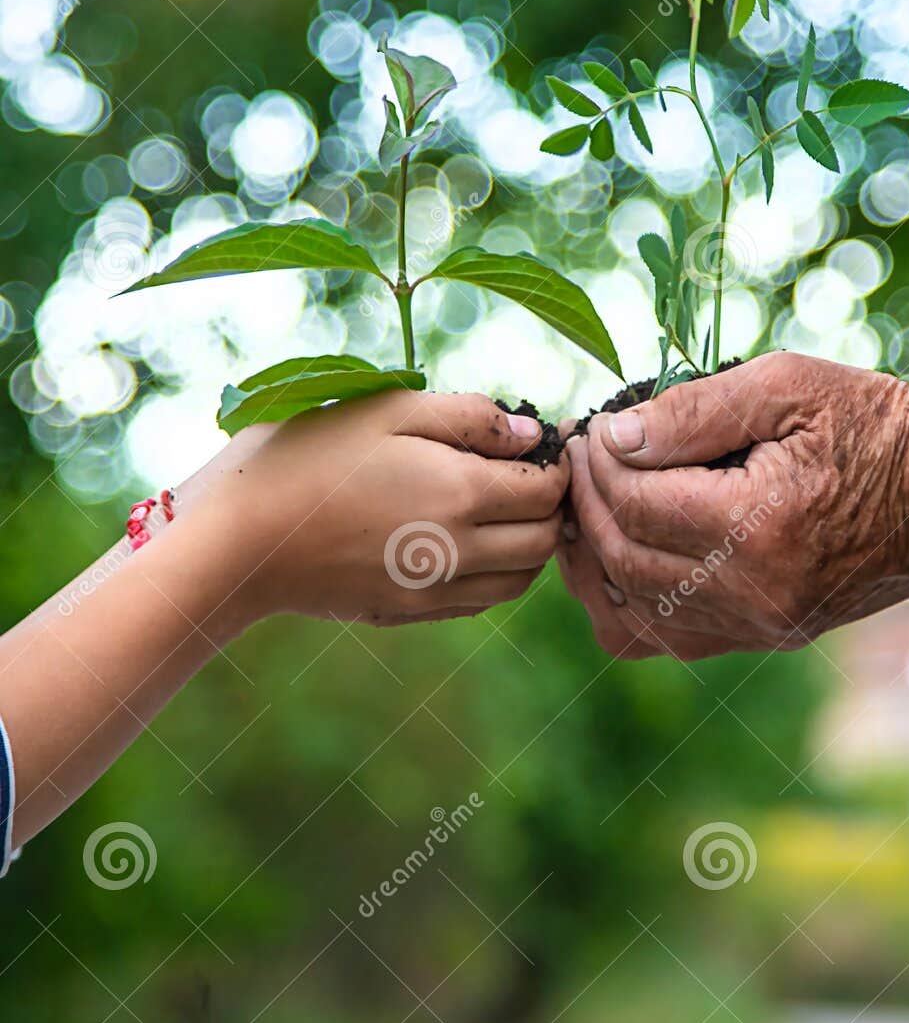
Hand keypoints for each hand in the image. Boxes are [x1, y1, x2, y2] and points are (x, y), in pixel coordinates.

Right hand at [181, 392, 567, 628]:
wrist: (238, 540)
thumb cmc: (306, 456)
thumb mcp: (386, 410)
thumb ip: (468, 417)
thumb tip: (531, 435)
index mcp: (461, 494)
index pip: (547, 488)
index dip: (556, 463)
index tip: (543, 443)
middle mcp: (460, 552)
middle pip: (544, 539)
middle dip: (549, 505)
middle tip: (528, 474)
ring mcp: (435, 590)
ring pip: (520, 580)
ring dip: (527, 544)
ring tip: (502, 507)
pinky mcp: (408, 612)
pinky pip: (480, 602)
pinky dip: (494, 575)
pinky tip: (467, 542)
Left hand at [559, 353, 908, 659]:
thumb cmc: (871, 425)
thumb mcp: (790, 386)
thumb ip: (695, 409)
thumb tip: (615, 437)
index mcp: (760, 527)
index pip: (638, 505)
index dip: (599, 464)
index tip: (592, 430)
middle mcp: (755, 593)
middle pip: (624, 561)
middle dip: (587, 506)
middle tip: (579, 460)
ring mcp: (759, 625)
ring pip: (632, 614)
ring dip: (593, 559)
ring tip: (586, 505)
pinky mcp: (764, 636)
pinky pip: (666, 640)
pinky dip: (625, 602)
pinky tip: (617, 555)